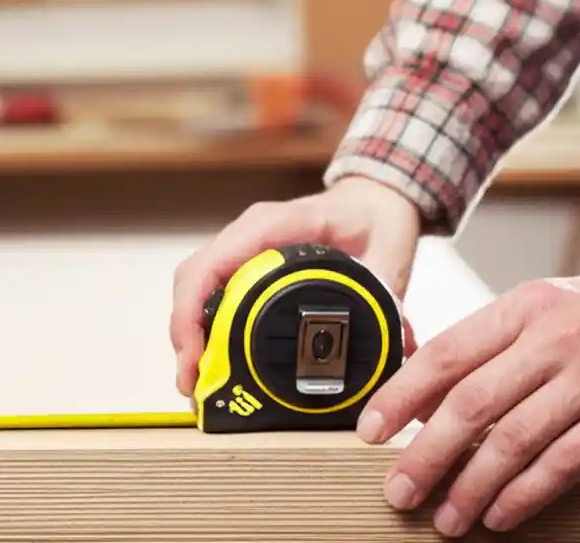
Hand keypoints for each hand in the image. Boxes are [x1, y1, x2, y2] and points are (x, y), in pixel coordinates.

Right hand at [170, 176, 421, 396]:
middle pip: (193, 277)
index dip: (193, 308)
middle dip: (184, 332)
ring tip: (198, 380)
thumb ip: (387, 296)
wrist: (374, 198)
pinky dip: (201, 325)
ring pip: (193, 285)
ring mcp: (241, 246)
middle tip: (193, 383)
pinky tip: (211, 359)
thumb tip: (395, 345)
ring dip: (187, 332)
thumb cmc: (375, 216)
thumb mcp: (388, 253)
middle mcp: (248, 232)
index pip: (216, 261)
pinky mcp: (243, 263)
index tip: (195, 354)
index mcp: (277, 224)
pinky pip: (208, 290)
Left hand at [358, 274, 579, 536]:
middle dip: (426, 454)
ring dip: (470, 488)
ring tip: (444, 518)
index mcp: (524, 308)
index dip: (401, 396)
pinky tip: (497, 516)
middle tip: (397, 490)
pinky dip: (523, 496)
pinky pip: (561, 466)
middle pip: (470, 403)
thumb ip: (491, 349)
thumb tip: (424, 400)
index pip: (446, 353)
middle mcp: (554, 340)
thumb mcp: (547, 314)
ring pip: (512, 442)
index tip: (370, 429)